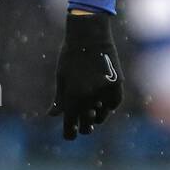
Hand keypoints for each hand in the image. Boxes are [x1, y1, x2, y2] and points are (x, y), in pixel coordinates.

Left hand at [49, 10, 122, 140]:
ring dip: (97, 116)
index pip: (70, 126)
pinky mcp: (117, 85)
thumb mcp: (61, 77)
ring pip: (102, 115)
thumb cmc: (70, 55)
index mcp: (72, 97)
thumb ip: (59, 99)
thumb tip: (53, 116)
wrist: (89, 34)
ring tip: (92, 112)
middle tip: (84, 128)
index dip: (69, 133)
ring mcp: (104, 91)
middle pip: (87, 124)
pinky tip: (103, 104)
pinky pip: (113, 104)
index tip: (70, 135)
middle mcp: (89, 98)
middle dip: (84, 127)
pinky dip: (108, 105)